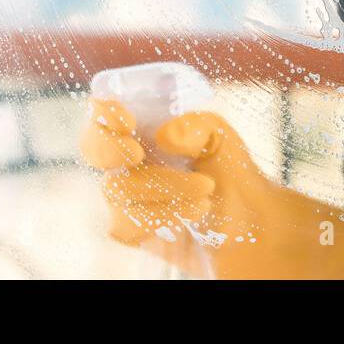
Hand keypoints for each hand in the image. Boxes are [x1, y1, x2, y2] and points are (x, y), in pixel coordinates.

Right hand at [80, 98, 343, 279]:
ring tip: (204, 190)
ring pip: (119, 189)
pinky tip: (195, 211)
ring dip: (163, 187)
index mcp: (142, 128)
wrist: (252, 222)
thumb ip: (194, 126)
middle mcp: (127, 160)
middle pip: (92, 148)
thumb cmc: (232, 171)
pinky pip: (128, 222)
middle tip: (136, 152)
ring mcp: (125, 196)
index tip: (126, 119)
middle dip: (108, 147)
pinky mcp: (131, 230)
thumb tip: (164, 137)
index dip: (103, 113)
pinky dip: (163, 215)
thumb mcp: (219, 136)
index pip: (103, 112)